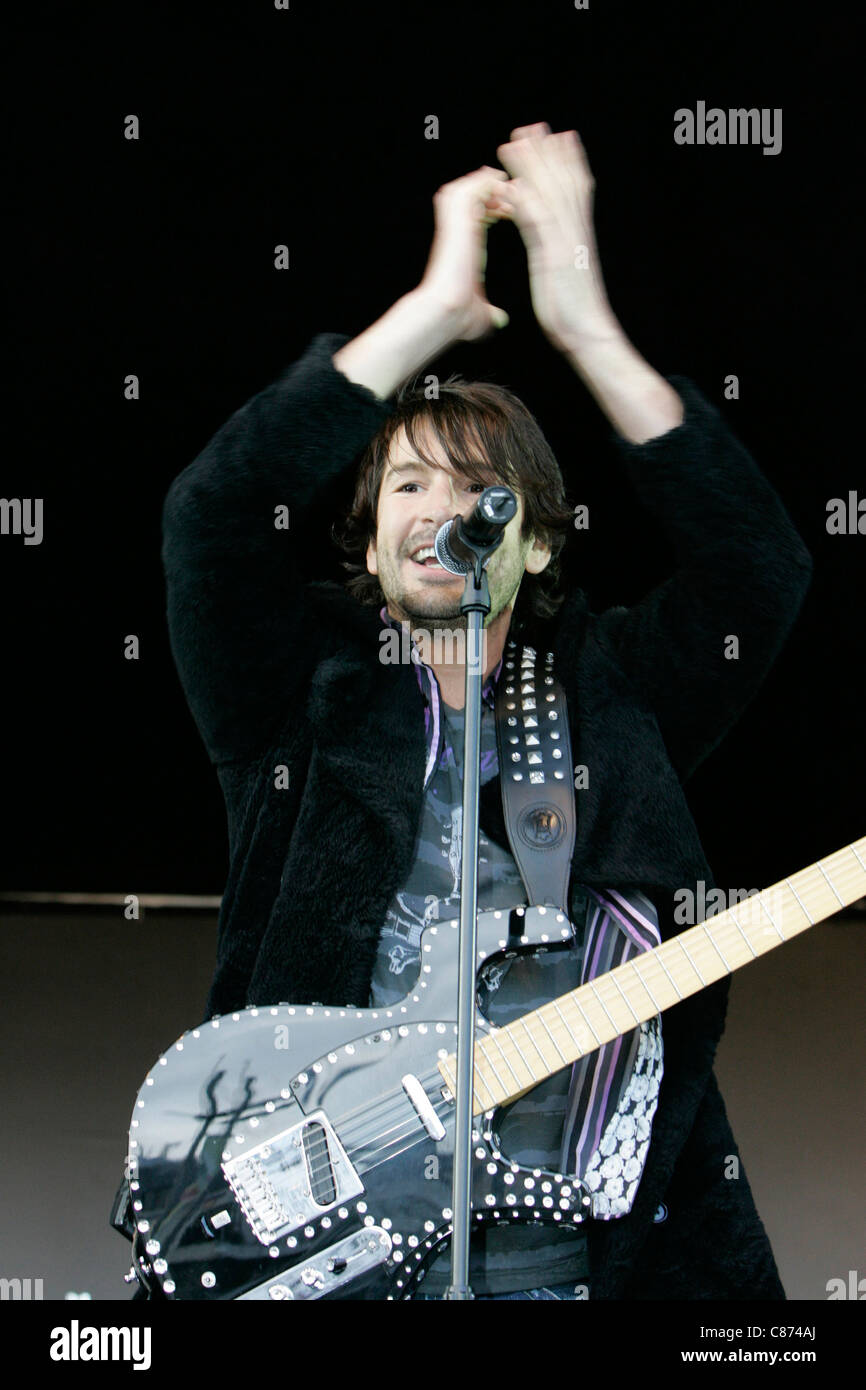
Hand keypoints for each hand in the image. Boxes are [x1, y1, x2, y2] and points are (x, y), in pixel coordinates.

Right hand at [417, 166, 510, 341]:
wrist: (448, 313)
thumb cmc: (460, 317)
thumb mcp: (482, 314)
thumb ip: (491, 313)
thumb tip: (500, 320)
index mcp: (464, 250)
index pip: (474, 220)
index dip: (491, 210)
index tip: (510, 210)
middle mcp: (456, 235)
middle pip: (467, 198)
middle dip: (486, 189)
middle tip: (508, 186)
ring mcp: (453, 227)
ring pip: (465, 189)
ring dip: (483, 182)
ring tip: (502, 177)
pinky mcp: (455, 222)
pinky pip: (467, 190)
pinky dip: (481, 182)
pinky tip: (498, 179)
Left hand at [492, 122, 616, 352]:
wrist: (588, 331)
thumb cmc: (577, 311)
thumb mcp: (570, 275)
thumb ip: (565, 255)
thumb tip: (561, 249)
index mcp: (578, 235)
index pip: (575, 188)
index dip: (566, 160)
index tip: (557, 137)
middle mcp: (575, 231)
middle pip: (562, 181)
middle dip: (548, 152)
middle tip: (534, 126)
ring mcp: (565, 241)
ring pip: (549, 194)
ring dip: (532, 165)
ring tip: (515, 141)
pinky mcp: (554, 256)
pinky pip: (538, 222)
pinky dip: (526, 201)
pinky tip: (512, 184)